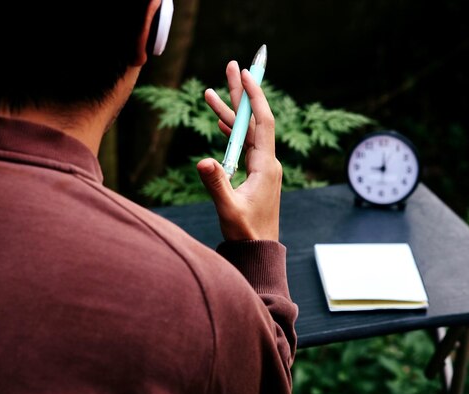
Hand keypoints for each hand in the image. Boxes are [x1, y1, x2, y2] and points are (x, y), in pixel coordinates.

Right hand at [196, 60, 281, 240]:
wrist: (258, 251)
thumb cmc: (247, 233)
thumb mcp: (229, 209)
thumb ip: (216, 184)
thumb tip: (201, 161)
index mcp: (265, 166)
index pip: (261, 122)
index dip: (254, 96)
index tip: (246, 74)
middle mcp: (267, 162)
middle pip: (254, 120)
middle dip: (241, 94)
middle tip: (232, 67)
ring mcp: (261, 168)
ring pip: (246, 133)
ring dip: (230, 114)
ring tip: (211, 93)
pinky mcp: (255, 175)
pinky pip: (243, 146)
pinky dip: (231, 132)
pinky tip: (221, 123)